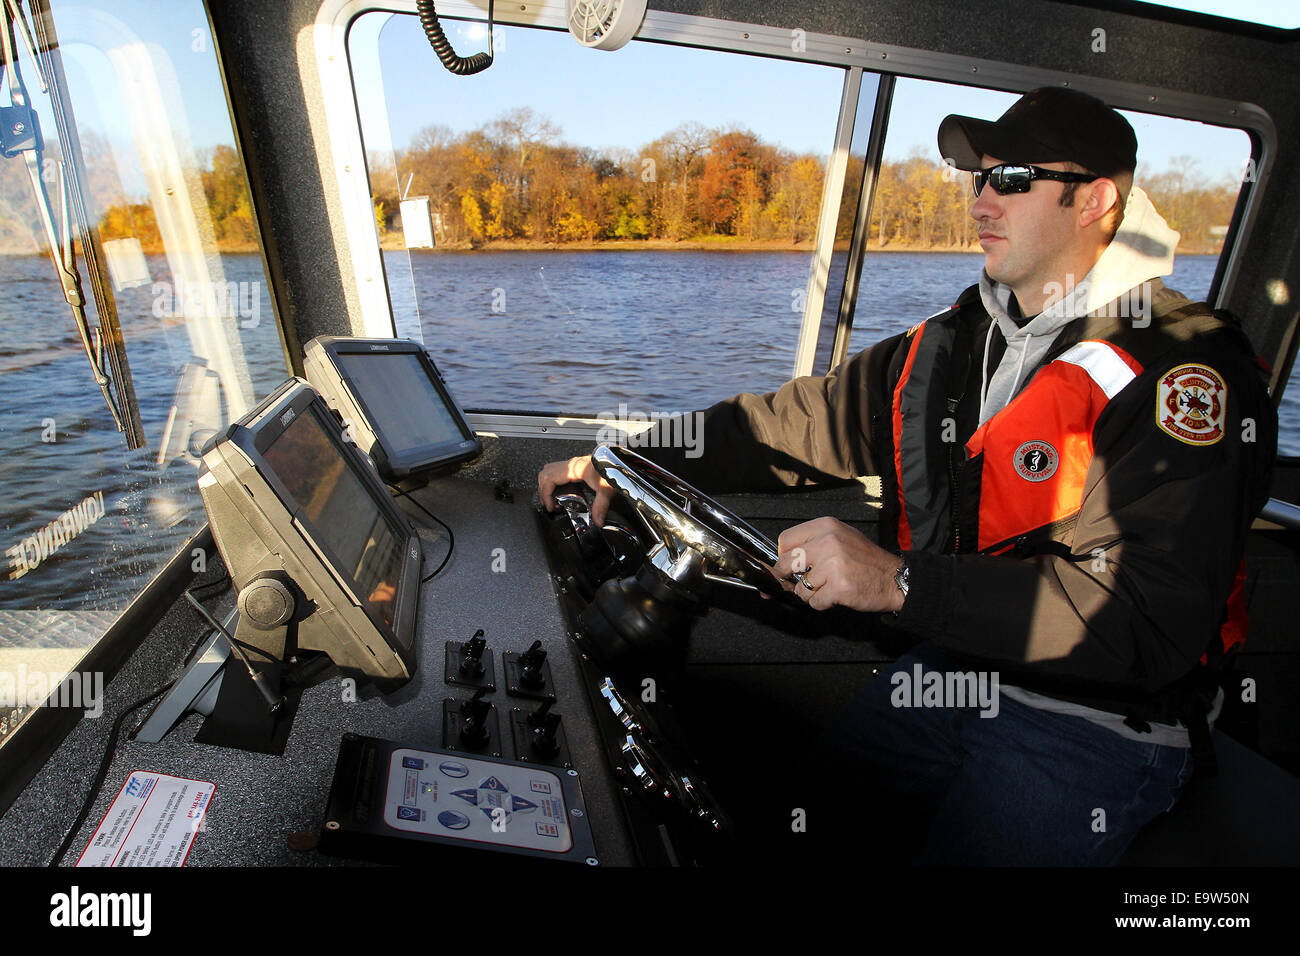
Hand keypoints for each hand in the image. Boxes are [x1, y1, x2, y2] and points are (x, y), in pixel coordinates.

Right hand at [537, 455, 615, 524]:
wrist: (620, 461)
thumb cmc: (613, 469)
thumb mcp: (607, 489)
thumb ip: (601, 506)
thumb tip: (597, 521)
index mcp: (574, 468)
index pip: (549, 479)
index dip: (546, 494)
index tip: (550, 506)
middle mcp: (572, 464)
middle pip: (545, 473)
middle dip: (543, 490)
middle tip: (548, 504)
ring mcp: (574, 463)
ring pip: (549, 470)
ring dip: (546, 484)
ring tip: (550, 498)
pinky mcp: (578, 465)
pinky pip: (557, 470)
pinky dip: (553, 481)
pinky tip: (560, 491)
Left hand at [770, 516, 904, 612]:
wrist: (894, 578)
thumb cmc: (867, 561)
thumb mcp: (841, 538)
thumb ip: (812, 544)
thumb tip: (780, 561)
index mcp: (826, 526)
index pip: (786, 540)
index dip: (784, 557)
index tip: (790, 565)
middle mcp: (828, 541)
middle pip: (786, 563)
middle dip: (790, 577)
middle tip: (805, 580)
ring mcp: (833, 564)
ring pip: (800, 587)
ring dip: (811, 593)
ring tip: (829, 586)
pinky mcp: (838, 586)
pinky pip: (814, 602)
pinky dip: (823, 603)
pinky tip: (837, 595)